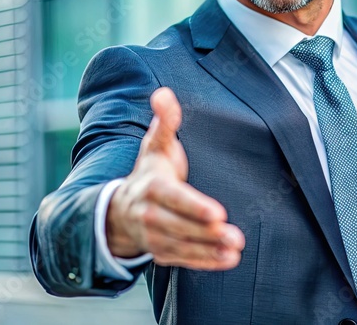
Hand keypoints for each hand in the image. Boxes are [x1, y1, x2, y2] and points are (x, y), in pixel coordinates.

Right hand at [105, 87, 245, 269]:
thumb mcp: (155, 145)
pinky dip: (205, 262)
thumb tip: (164, 94)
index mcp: (151, 186)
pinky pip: (183, 260)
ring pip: (182, 246)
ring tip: (235, 250)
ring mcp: (154, 236)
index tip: (217, 213)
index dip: (194, 207)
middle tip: (235, 236)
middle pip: (179, 226)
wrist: (122, 209)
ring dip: (209, 250)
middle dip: (206, 233)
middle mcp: (149, 214)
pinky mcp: (161, 253)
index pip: (174, 198)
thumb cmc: (150, 171)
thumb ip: (165, 121)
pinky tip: (228, 260)